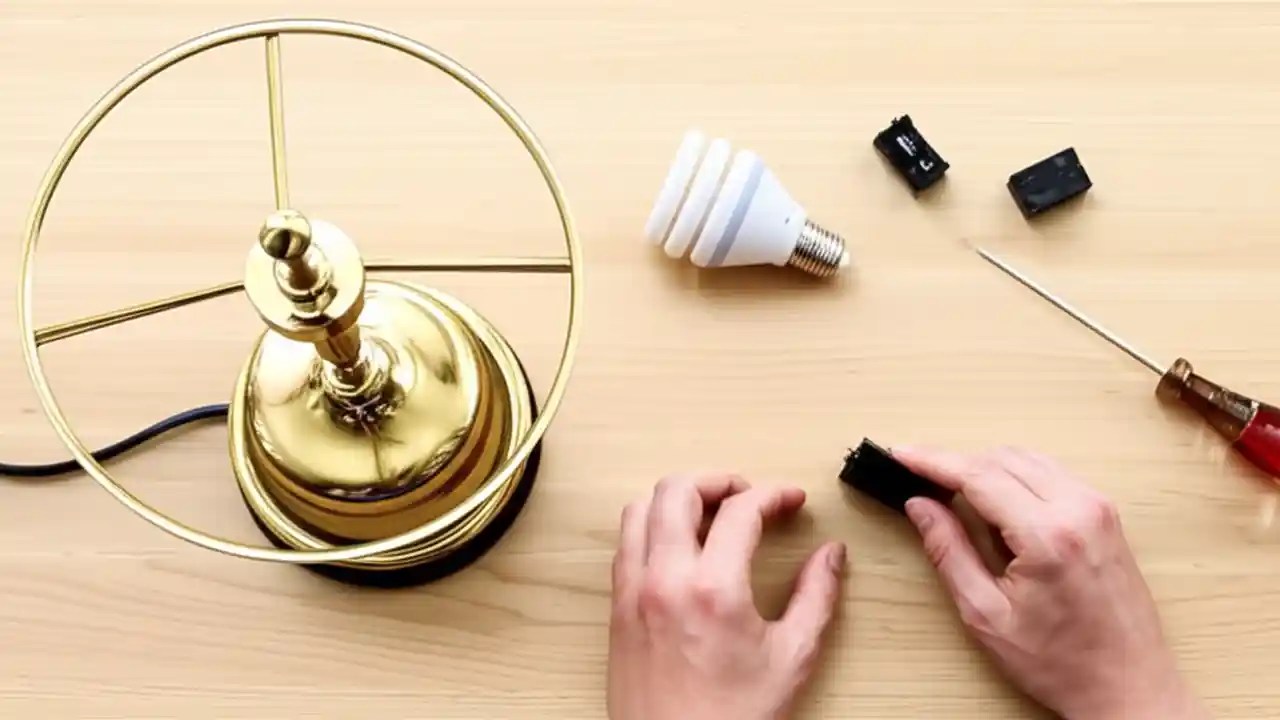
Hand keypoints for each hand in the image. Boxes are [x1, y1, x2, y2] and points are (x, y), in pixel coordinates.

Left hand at [607, 474, 846, 719]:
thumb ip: (816, 598)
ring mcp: (633, 592)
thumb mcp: (791, 660)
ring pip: (640, 509)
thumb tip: (832, 556)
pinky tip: (680, 547)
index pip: (740, 510)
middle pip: (677, 490)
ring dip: (677, 499)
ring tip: (711, 514)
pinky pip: (626, 544)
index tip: (790, 500)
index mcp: (712, 590)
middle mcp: (664, 580)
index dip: (772, 494)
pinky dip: (651, 528)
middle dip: (717, 480)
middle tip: (747, 496)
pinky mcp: (616, 608)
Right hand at [892, 446, 1209, 719]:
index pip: (978, 475)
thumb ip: (949, 552)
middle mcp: (1079, 509)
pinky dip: (1016, 476)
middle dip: (955, 462)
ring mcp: (1098, 508)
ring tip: (953, 492)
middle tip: (919, 477)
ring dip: (986, 467)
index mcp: (1048, 535)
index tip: (901, 454)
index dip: (932, 461)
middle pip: (1002, 458)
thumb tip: (920, 506)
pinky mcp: (1106, 515)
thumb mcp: (987, 615)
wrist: (1130, 688)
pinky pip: (1051, 473)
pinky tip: (996, 504)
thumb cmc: (1062, 663)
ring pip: (1027, 459)